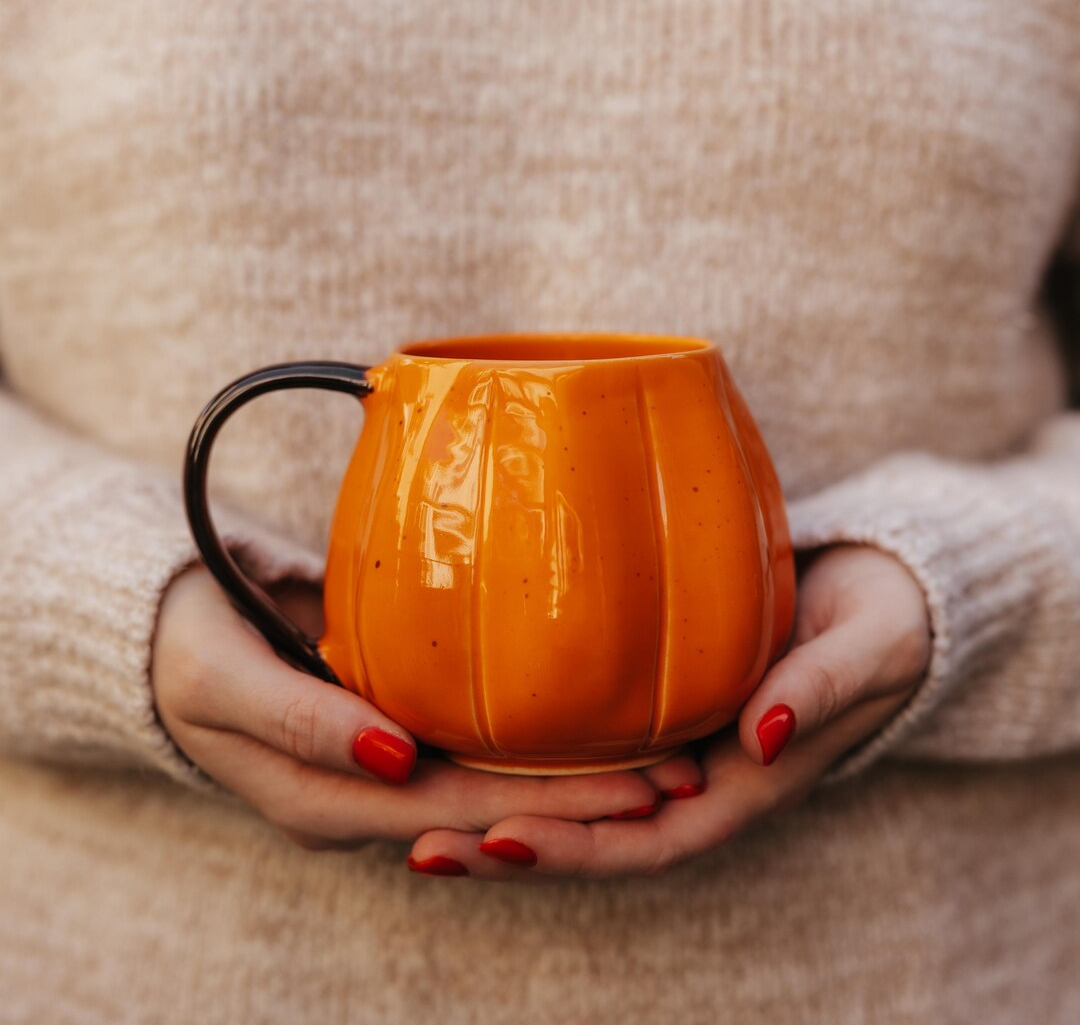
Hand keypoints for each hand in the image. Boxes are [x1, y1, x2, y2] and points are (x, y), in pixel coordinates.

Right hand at [151, 566, 657, 858]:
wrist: (169, 627)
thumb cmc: (187, 646)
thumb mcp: (223, 681)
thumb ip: (302, 721)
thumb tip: (395, 760)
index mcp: (329, 801)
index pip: (460, 812)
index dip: (550, 807)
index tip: (638, 794)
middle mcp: (369, 793)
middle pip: (493, 806)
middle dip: (587, 801)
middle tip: (682, 779)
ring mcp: (383, 762)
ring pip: (491, 779)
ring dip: (574, 775)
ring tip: (664, 762)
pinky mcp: (392, 724)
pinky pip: (472, 741)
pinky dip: (533, 738)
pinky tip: (591, 723)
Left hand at [407, 545, 931, 879]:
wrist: (879, 588)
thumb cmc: (881, 622)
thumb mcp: (865, 650)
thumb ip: (818, 690)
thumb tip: (759, 735)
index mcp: (741, 783)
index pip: (646, 839)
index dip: (574, 849)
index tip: (497, 839)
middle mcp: (694, 774)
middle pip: (592, 829)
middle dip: (509, 843)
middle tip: (417, 842)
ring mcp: (670, 739)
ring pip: (577, 786)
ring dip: (500, 800)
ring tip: (412, 799)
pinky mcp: (655, 696)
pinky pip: (584, 732)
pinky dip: (526, 742)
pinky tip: (462, 725)